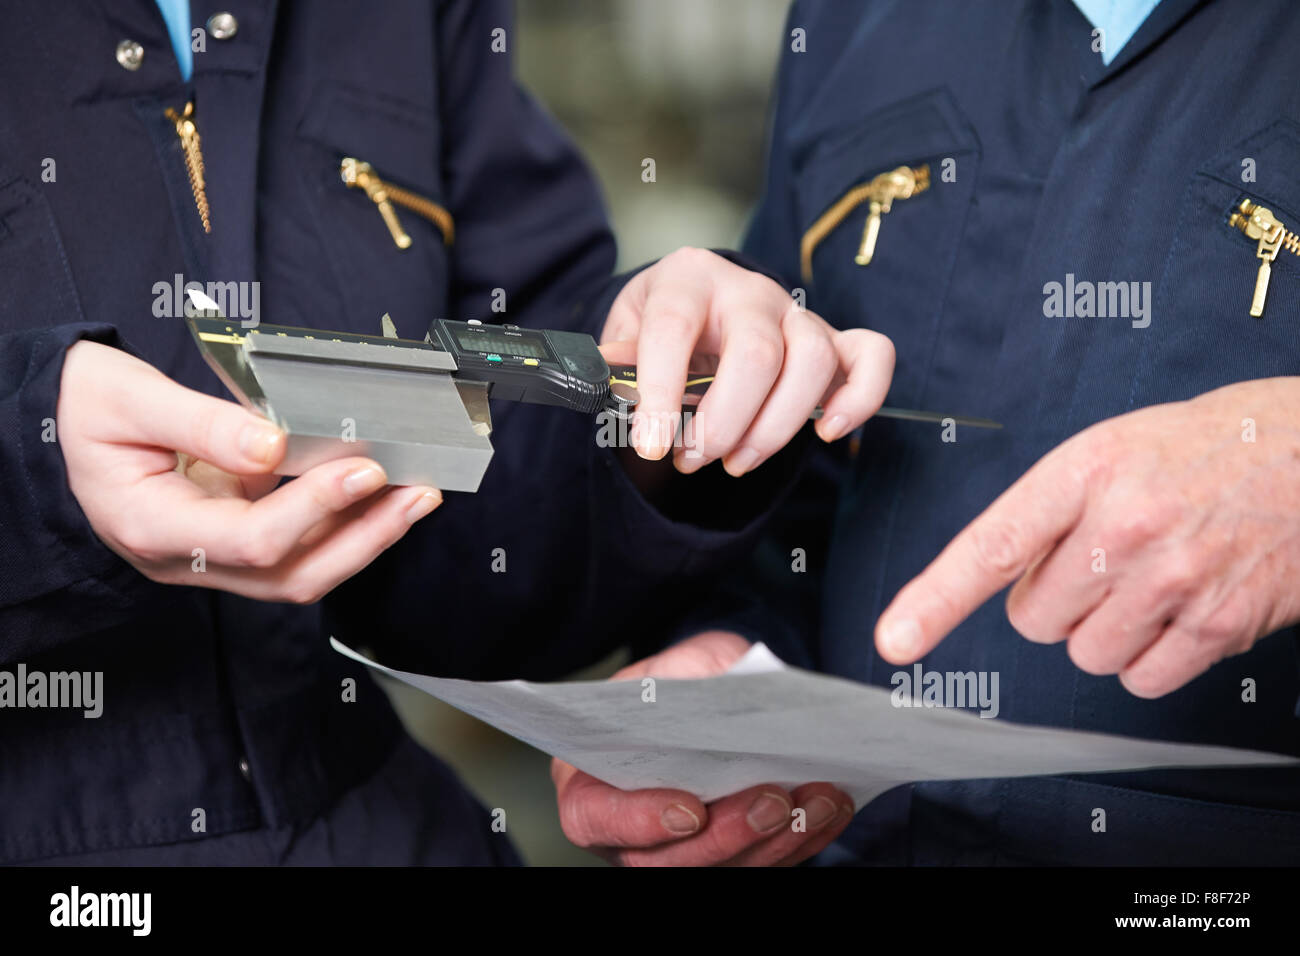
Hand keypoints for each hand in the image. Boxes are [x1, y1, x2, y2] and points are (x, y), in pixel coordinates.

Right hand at [57, 341, 441, 602]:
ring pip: (301, 570)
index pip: (249, 539)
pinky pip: (298, 546)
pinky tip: (381, 493)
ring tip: (416, 496)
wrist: (58, 428)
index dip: (313, 509)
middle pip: (289, 575)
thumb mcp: (127, 398)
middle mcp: (186, 558)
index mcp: (151, 526)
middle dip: (362, 539)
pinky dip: (344, 524)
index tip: (363, 469)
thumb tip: (274, 444)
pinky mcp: (233, 539)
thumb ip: (202, 423)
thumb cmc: (84, 410)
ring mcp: (212, 557)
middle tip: (416, 494)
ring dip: (365, 537)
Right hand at [551, 630, 854, 864]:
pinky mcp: (731, 856)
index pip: (596, 817)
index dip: (638, 821)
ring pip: (723, 871)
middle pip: (666, 862)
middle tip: (773, 799)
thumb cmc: (682, 679)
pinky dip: (803, 841)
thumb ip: (692, 678)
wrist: (713, 691)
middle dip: (727, 836)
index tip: (690, 808)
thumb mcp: (678, 662)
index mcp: (590, 778)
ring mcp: (681, 851)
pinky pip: (763, 864)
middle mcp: (630, 830)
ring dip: (777, 843)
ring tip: (818, 800)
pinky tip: (832, 807)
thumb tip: (733, 690)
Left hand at [601, 247, 893, 474]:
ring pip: (813, 362)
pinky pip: (871, 357)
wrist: (698, 307)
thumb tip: (610, 388)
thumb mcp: (625, 334)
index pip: (674, 329)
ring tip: (736, 462)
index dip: (662, 393)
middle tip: (692, 459)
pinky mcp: (835, 339)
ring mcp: (798, 313)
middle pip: (756, 354)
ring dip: (775, 428)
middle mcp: (749, 290)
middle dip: (724, 423)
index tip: (652, 445)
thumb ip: (618, 362)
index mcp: (687, 279)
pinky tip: (827, 433)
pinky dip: (859, 398)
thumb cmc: (662, 327)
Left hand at [875, 378, 1299, 697]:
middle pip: (1034, 619)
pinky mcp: (1221, 622)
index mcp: (1085, 471)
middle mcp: (1126, 524)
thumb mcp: (1110, 449)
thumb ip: (1049, 511)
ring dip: (1105, 631)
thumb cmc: (1199, 448)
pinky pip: (1143, 679)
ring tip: (1149, 579)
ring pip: (1086, 654)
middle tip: (1105, 560)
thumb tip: (1004, 583)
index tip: (896, 638)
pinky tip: (1179, 609)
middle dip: (1057, 601)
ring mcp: (1176, 577)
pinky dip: (1152, 658)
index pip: (993, 546)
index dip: (936, 600)